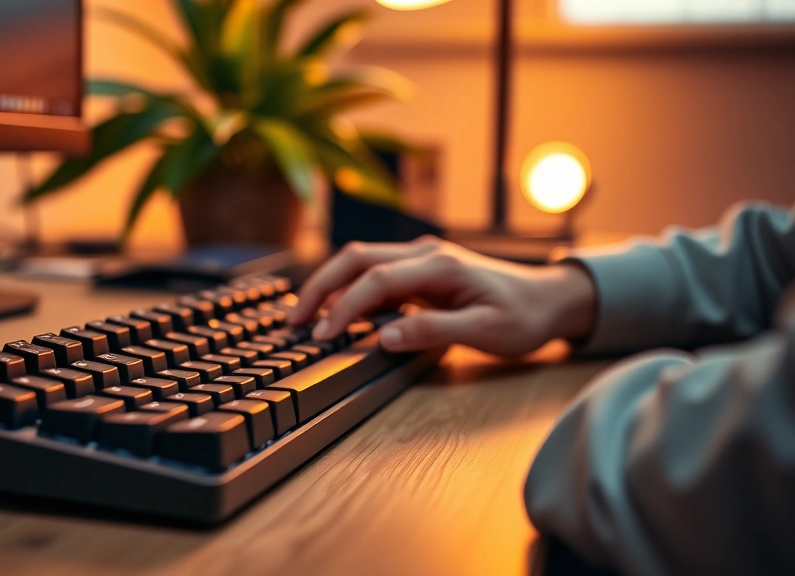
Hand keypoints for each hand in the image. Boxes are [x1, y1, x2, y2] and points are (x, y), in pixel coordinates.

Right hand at [287, 236, 596, 354]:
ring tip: (304, 318)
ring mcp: (422, 259)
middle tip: (293, 321)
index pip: (375, 279)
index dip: (343, 306)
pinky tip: (337, 312)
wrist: (550, 299)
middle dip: (320, 287)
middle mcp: (426, 254)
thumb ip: (434, 331)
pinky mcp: (421, 271)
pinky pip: (375, 274)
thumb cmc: (523, 316)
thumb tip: (385, 337)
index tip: (322, 335)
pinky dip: (348, 289)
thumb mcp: (486, 332)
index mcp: (440, 265)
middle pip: (356, 258)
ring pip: (361, 262)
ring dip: (329, 285)